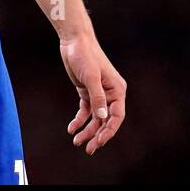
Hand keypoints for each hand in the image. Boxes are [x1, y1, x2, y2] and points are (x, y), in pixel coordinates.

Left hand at [60, 31, 126, 154]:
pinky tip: (71, 128)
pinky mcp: (87, 91)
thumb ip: (97, 97)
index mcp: (117, 90)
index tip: (99, 142)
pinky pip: (86, 111)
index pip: (117, 116)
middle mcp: (110, 94)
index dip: (109, 131)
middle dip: (97, 135)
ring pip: (95, 118)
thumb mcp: (90, 77)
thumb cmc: (85, 55)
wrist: (74, 41)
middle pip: (106, 120)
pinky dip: (79, 120)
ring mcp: (99, 93)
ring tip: (76, 141)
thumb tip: (103, 117)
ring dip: (87, 130)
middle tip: (88, 149)